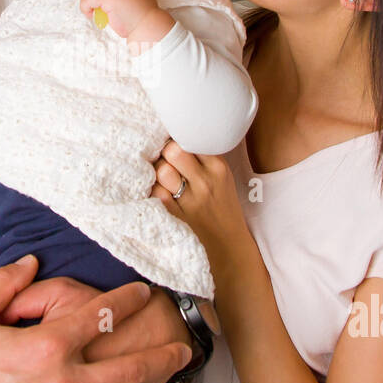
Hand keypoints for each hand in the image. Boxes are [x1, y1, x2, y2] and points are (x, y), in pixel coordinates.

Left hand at [151, 139, 257, 286]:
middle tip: (164, 160)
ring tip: (162, 178)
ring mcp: (190, 200)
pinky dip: (154, 191)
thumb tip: (174, 137)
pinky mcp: (176, 216)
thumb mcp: (222, 177)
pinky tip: (160, 192)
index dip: (177, 140)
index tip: (174, 144)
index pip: (190, 139)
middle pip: (173, 151)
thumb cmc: (221, 207)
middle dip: (164, 153)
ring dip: (157, 172)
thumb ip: (203, 158)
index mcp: (218, 167)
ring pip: (162, 172)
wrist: (228, 245)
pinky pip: (156, 194)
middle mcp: (205, 181)